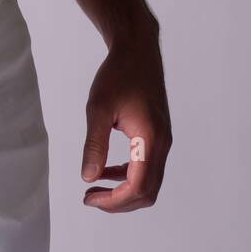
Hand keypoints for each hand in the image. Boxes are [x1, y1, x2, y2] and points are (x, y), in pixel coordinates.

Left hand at [80, 23, 172, 212]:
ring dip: (124, 191)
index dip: (114, 201)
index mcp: (150, 139)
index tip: (89, 198)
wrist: (138, 49)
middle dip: (119, 201)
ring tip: (95, 187)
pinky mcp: (157, 135)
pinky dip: (128, 175)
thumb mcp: (98, 108)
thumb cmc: (118, 74)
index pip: (138, 187)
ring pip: (149, 182)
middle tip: (90, 197)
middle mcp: (162, 144)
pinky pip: (147, 167)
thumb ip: (94, 144)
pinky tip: (107, 169)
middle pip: (147, 192)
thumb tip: (88, 177)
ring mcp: (162, 140)